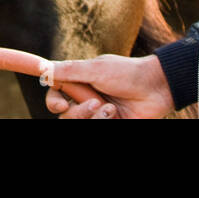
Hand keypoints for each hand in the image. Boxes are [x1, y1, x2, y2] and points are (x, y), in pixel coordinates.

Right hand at [44, 54, 174, 118]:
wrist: (156, 88)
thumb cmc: (126, 73)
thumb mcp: (95, 69)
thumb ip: (68, 70)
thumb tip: (43, 70)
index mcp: (79, 84)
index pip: (55, 96)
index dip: (54, 102)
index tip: (62, 104)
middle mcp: (85, 101)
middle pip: (65, 116)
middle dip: (78, 113)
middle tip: (95, 103)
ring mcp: (98, 116)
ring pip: (80, 124)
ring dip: (93, 119)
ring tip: (111, 110)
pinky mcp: (109, 125)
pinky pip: (96, 128)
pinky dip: (103, 123)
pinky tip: (116, 116)